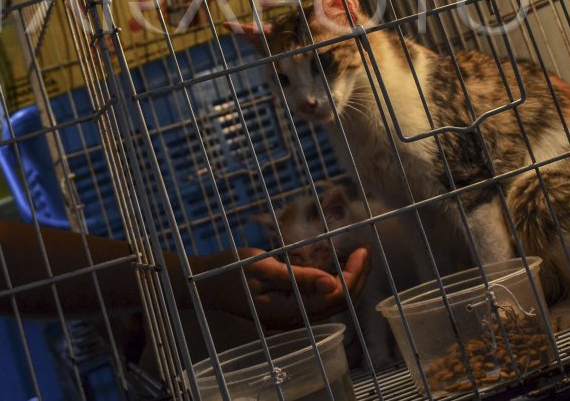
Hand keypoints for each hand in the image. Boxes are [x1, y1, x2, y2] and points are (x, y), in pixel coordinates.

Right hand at [192, 246, 370, 327]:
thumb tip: (333, 284)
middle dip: (358, 276)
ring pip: (331, 302)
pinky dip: (333, 283)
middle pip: (339, 302)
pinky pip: (319, 300)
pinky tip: (334, 267)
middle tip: (364, 250)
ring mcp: (291, 317)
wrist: (205, 283)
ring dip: (348, 280)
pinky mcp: (288, 310)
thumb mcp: (263, 268)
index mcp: (290, 311)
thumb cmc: (230, 271)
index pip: (337, 296)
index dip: (355, 274)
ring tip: (355, 256)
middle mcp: (295, 319)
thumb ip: (298, 278)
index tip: (362, 249)